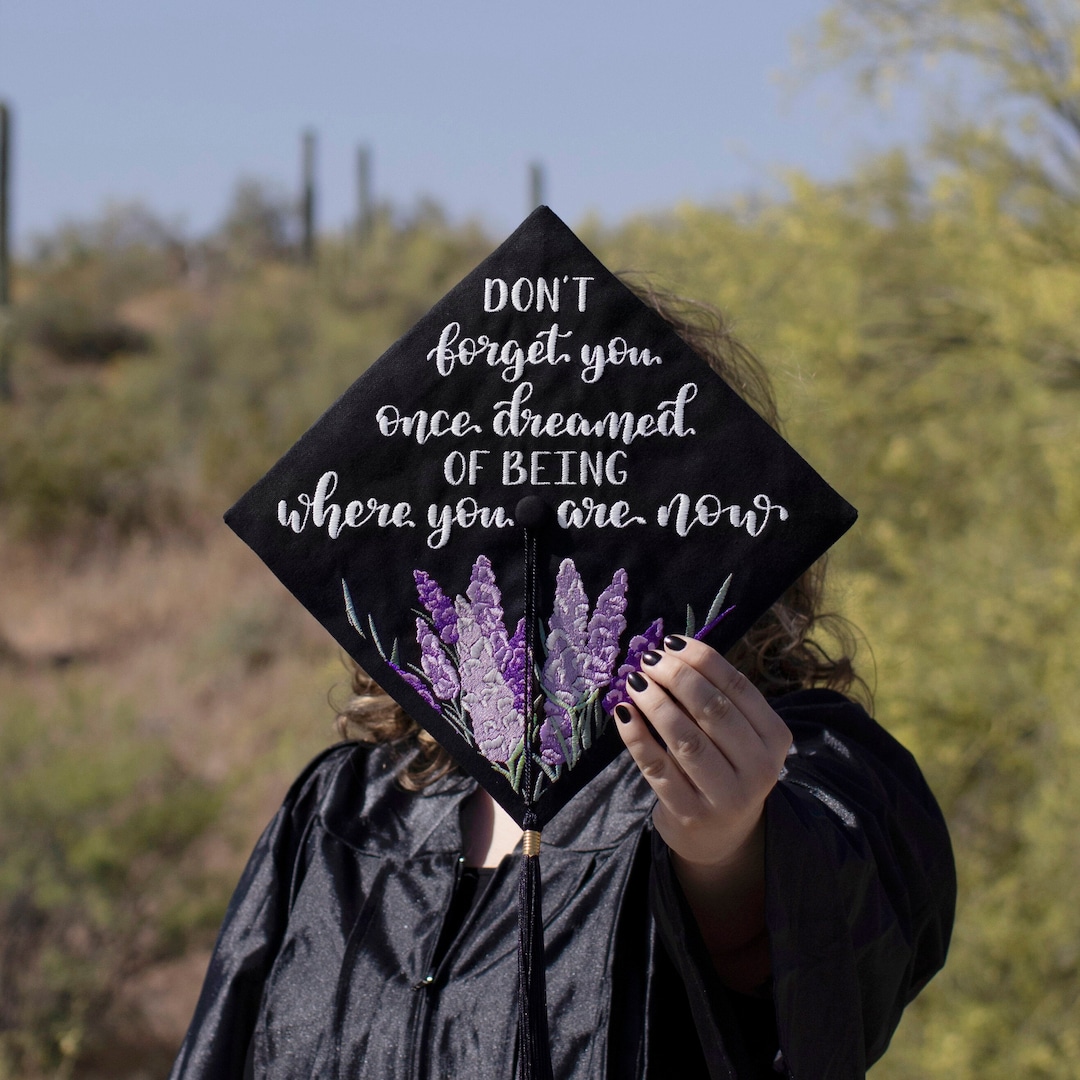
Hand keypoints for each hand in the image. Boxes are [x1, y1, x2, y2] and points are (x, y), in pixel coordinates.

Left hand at [613, 635, 791, 989]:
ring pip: (685, 737)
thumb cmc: (724, 768)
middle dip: (677, 677)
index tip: (672, 642)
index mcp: (774, 738)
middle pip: (713, 710)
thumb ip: (712, 698)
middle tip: (648, 659)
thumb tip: (669, 652)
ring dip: (655, 702)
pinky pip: (657, 767)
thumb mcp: (735, 736)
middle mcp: (759, 768)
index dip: (702, 660)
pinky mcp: (690, 814)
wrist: (720, 836)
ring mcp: (726, 796)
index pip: (738, 688)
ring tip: (633, 680)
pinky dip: (636, 736)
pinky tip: (623, 712)